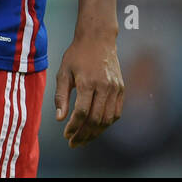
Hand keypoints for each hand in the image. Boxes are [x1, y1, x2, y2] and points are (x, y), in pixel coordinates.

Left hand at [53, 31, 122, 147]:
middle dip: (84, 135)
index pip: (82, 113)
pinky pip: (116, 112)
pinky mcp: (121, 88)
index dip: (74, 127)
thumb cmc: (77, 54)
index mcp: (88, 82)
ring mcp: (115, 88)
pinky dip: (107, 123)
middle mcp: (104, 86)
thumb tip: (60, 118)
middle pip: (96, 119)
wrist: (98, 38)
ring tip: (84, 139)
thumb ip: (61, 96)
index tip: (66, 135)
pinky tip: (96, 128)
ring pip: (107, 119)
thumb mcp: (63, 72)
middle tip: (74, 143)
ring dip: (96, 133)